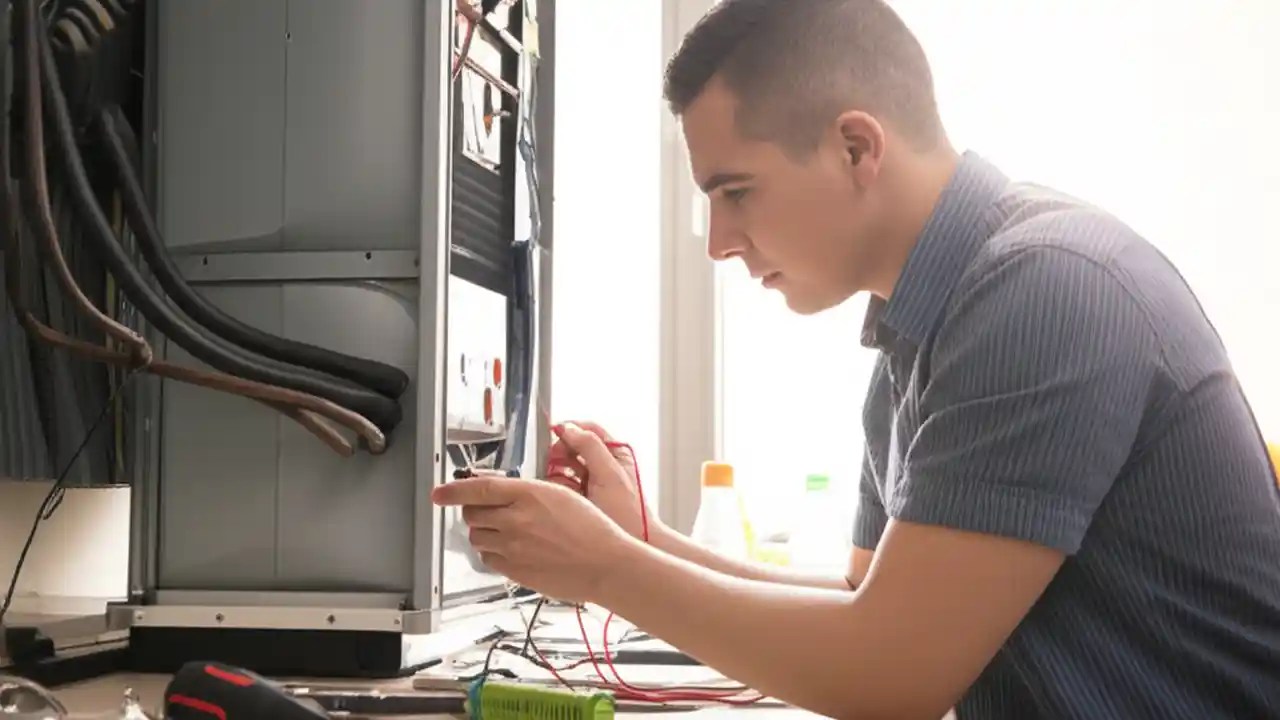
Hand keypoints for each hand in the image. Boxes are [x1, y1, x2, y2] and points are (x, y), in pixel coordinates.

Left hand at [432, 473, 635, 603]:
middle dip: (475, 511)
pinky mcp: (513, 571)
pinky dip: (493, 552)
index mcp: (529, 495)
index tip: (440, 493)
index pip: (479, 488)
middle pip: (472, 514)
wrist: (605, 564)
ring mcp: (512, 548)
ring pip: (476, 537)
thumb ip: (526, 493)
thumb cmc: (592, 529)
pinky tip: (513, 549)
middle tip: (490, 512)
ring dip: (484, 532)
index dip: (454, 490)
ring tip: (508, 532)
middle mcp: (516, 520)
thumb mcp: (560, 496)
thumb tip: (497, 494)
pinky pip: (487, 559)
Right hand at [547, 422, 657, 540]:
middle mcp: (605, 463)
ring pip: (567, 464)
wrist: (635, 546)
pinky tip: (561, 495)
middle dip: (561, 452)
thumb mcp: (609, 476)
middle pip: (575, 445)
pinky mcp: (585, 495)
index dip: (569, 429)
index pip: (588, 428)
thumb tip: (569, 428)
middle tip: (553, 463)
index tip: (552, 435)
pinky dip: (560, 486)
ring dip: (559, 470)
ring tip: (558, 482)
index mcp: (616, 452)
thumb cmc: (630, 516)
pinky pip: (565, 483)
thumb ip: (590, 447)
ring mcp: (594, 479)